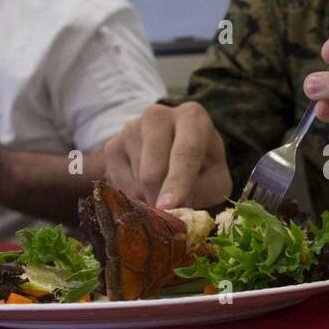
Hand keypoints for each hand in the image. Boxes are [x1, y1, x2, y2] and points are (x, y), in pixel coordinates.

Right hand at [102, 102, 231, 209]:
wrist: (171, 152)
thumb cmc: (201, 166)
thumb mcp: (216, 179)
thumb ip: (204, 192)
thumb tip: (174, 210)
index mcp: (192, 117)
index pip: (186, 151)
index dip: (177, 182)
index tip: (168, 206)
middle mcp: (157, 115)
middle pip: (154, 171)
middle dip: (161, 199)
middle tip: (169, 212)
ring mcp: (131, 128)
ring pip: (137, 182)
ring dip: (151, 198)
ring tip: (163, 190)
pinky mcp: (112, 146)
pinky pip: (120, 186)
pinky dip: (136, 197)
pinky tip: (146, 186)